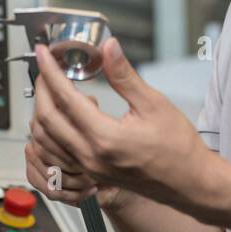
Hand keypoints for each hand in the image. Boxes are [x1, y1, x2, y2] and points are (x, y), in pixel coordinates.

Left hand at [28, 37, 212, 210]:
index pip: (65, 98)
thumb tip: (108, 48)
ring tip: (51, 88)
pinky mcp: (91, 174)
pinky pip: (57, 153)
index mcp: (105, 138)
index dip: (50, 72)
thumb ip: (124, 76)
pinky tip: (62, 115)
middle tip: (44, 68)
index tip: (43, 54)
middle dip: (41, 90)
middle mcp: (91, 157)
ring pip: (47, 141)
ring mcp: (89, 169)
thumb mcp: (154, 104)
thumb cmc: (178, 148)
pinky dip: (51, 132)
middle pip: (47, 120)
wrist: (189, 183)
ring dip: (42, 112)